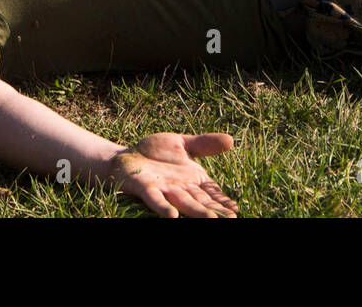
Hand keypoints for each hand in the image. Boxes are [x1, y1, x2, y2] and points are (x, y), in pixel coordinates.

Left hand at [109, 133, 238, 217]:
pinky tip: (172, 216)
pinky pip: (156, 200)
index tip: (236, 210)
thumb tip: (231, 141)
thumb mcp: (183, 143)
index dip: (223, 201)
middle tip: (231, 220)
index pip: (211, 193)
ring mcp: (164, 189)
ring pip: (183, 203)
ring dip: (196, 213)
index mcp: (192, 180)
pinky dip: (164, 208)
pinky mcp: (146, 188)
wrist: (125, 156)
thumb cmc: (155, 153)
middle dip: (215, 211)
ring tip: (211, 220)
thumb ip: (205, 144)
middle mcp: (180, 188)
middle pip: (201, 201)